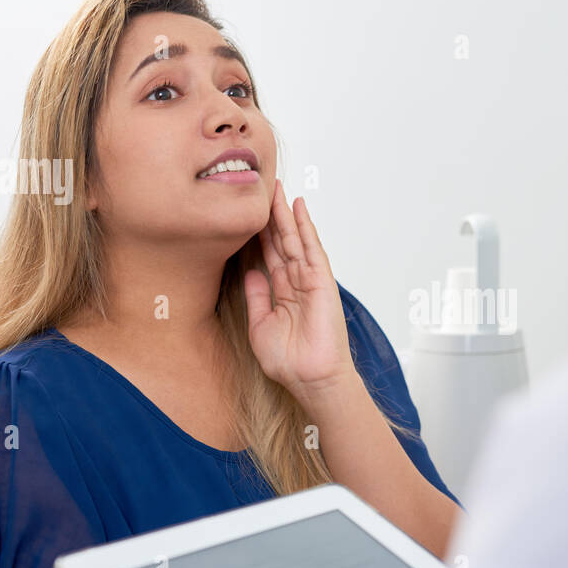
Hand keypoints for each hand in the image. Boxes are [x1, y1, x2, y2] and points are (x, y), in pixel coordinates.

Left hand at [244, 180, 355, 401]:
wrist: (311, 379)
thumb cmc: (289, 362)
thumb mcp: (260, 326)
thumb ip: (256, 297)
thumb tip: (249, 271)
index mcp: (281, 294)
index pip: (267, 256)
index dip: (257, 234)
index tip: (245, 213)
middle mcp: (296, 284)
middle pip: (280, 242)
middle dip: (270, 217)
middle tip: (260, 188)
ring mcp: (310, 280)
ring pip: (294, 239)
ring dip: (284, 214)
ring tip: (275, 189)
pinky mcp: (321, 281)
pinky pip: (312, 248)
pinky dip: (306, 226)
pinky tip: (298, 207)